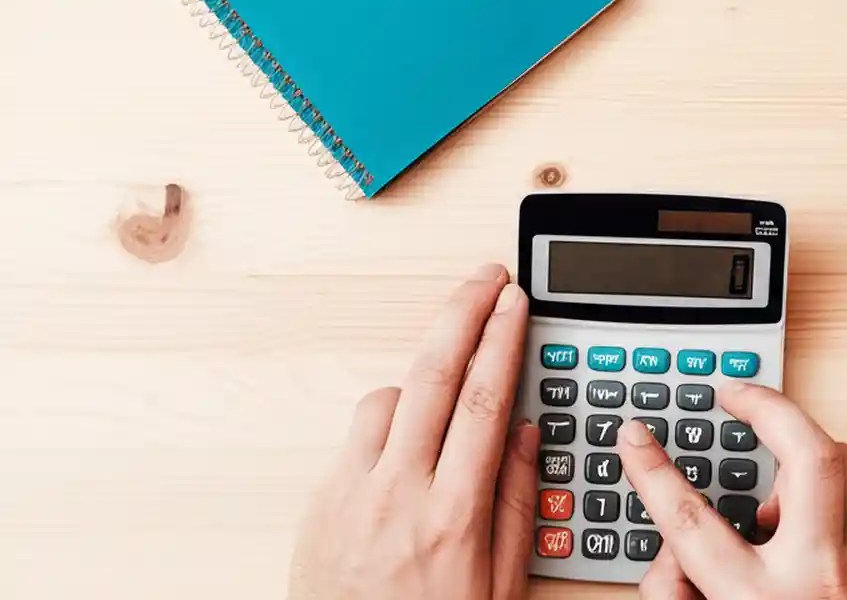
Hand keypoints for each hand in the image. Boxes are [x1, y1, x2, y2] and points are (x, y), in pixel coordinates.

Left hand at [287, 264, 540, 599]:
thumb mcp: (500, 586)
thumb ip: (516, 504)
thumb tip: (524, 434)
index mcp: (454, 515)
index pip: (484, 401)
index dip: (502, 340)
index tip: (513, 303)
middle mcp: (398, 494)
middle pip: (432, 375)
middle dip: (462, 313)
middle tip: (484, 280)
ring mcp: (351, 493)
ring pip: (386, 398)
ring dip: (422, 378)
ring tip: (451, 385)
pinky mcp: (321, 501)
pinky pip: (357, 434)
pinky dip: (388, 421)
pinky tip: (410, 439)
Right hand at [618, 381, 846, 599]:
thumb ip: (684, 595)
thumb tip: (675, 560)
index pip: (691, 522)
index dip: (653, 472)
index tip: (636, 437)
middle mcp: (822, 584)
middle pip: (807, 457)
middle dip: (770, 408)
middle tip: (736, 393)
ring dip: (805, 456)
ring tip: (770, 474)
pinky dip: (826, 513)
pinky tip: (803, 542)